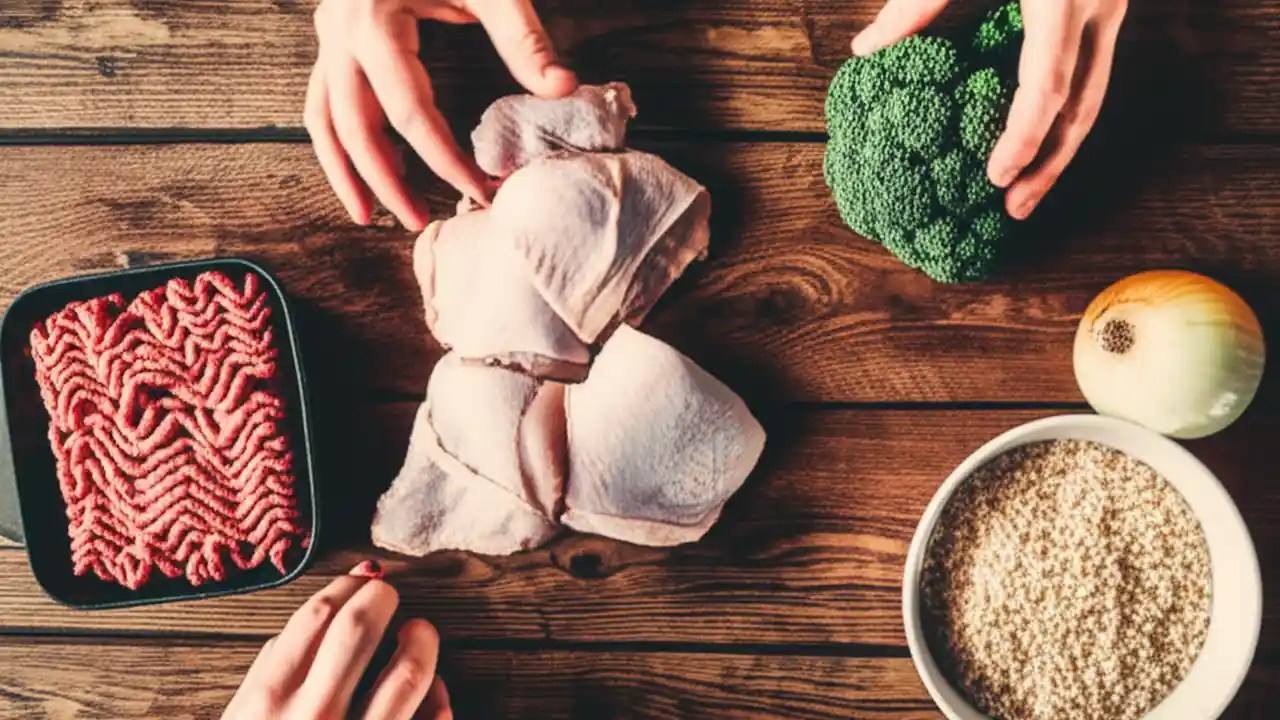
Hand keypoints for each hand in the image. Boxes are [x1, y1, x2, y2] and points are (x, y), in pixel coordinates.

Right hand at [222, 561, 451, 719]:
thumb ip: (267, 673)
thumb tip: (309, 624)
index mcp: (266, 699)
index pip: (316, 616)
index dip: (347, 585)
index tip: (363, 578)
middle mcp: (312, 717)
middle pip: (359, 626)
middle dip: (382, 598)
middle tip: (389, 595)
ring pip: (408, 673)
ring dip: (421, 642)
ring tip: (419, 632)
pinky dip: (438, 699)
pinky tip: (433, 690)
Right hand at [307, 0, 578, 229]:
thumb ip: (524, 36)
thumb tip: (563, 89)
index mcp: (375, 19)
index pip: (410, 111)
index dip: (444, 159)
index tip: (480, 192)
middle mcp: (339, 30)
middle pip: (354, 126)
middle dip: (386, 181)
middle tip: (419, 222)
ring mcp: (328, 34)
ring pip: (322, 117)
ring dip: (344, 170)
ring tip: (368, 215)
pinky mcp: (332, 37)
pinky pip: (321, 99)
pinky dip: (336, 139)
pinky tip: (361, 169)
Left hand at [852, 0, 1127, 218]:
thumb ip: (916, 2)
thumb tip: (867, 50)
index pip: (1047, 86)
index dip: (1022, 138)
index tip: (994, 178)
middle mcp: (1098, 7)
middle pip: (1083, 108)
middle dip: (1050, 166)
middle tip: (1014, 212)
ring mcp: (1111, 9)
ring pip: (1095, 97)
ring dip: (1060, 151)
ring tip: (1023, 195)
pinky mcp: (1104, 9)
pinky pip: (1090, 74)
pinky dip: (1062, 116)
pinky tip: (1032, 145)